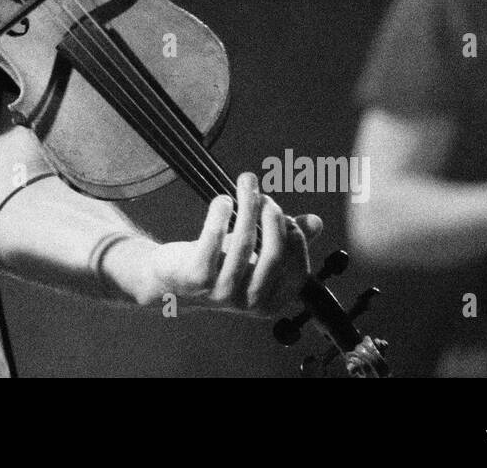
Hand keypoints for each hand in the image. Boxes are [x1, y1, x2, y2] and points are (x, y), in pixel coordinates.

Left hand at [143, 172, 321, 315]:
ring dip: (248, 205)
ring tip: (246, 183)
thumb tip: (316, 222)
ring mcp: (222, 292)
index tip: (287, 216)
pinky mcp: (196, 278)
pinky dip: (220, 214)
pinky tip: (223, 200)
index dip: (297, 241)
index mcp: (270, 302)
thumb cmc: (220, 264)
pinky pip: (212, 240)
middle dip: (274, 218)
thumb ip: (286, 240)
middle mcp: (249, 302)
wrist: (169, 281)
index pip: (298, 272)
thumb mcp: (256, 254)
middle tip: (264, 196)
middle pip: (274, 255)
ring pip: (244, 242)